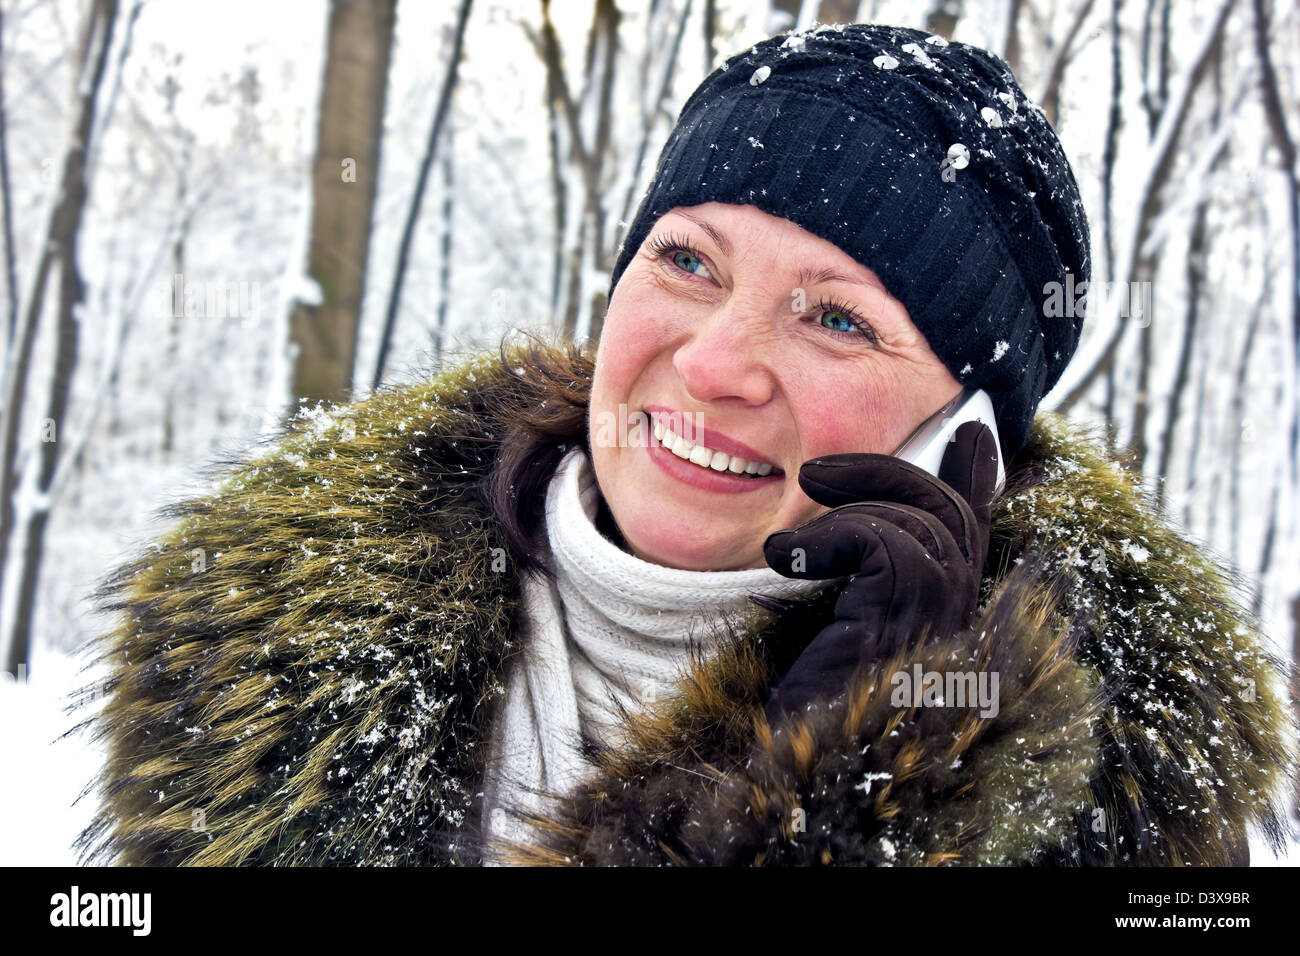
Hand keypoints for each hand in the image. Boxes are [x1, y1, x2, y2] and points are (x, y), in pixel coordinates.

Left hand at [761, 422, 998, 723]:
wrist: (799, 764)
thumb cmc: (810, 705)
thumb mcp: (837, 628)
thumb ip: (857, 582)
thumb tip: (835, 527)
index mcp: (945, 616)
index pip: (972, 534)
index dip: (974, 480)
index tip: (969, 433)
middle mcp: (956, 620)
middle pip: (947, 514)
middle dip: (885, 473)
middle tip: (818, 473)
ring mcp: (937, 624)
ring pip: (917, 522)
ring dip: (845, 511)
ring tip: (790, 534)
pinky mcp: (903, 623)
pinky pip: (881, 543)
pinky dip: (827, 539)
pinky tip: (784, 561)